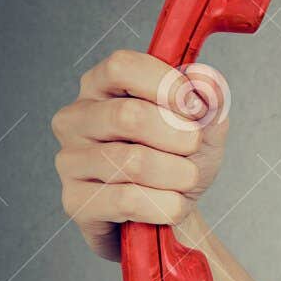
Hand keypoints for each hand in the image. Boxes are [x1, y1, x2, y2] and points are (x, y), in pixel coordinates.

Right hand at [51, 50, 229, 260]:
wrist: (172, 213)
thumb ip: (210, 97)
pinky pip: (129, 200)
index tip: (196, 108)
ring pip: (133, 162)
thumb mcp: (204, 126)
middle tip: (193, 149)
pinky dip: (166, 205)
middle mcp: (76, 119)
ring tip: (185, 179)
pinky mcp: (76, 201)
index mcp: (101, 87)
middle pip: (129, 115)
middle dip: (180, 137)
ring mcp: (70, 160)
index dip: (167, 86)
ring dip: (178, 175)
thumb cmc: (179, 160)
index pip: (122, 66)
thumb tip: (205, 77)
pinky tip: (170, 204)